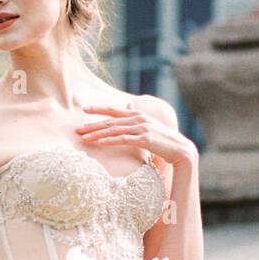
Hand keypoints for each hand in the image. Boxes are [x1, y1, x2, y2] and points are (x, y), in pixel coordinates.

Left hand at [75, 103, 197, 174]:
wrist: (180, 150)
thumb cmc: (162, 142)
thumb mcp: (148, 130)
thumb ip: (136, 124)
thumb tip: (127, 119)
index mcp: (138, 115)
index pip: (114, 111)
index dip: (99, 109)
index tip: (84, 110)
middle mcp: (138, 118)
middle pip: (110, 121)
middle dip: (93, 125)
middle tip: (78, 130)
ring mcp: (142, 128)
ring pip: (114, 130)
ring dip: (97, 134)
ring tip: (84, 138)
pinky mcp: (145, 139)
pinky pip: (124, 139)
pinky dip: (111, 140)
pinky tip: (100, 143)